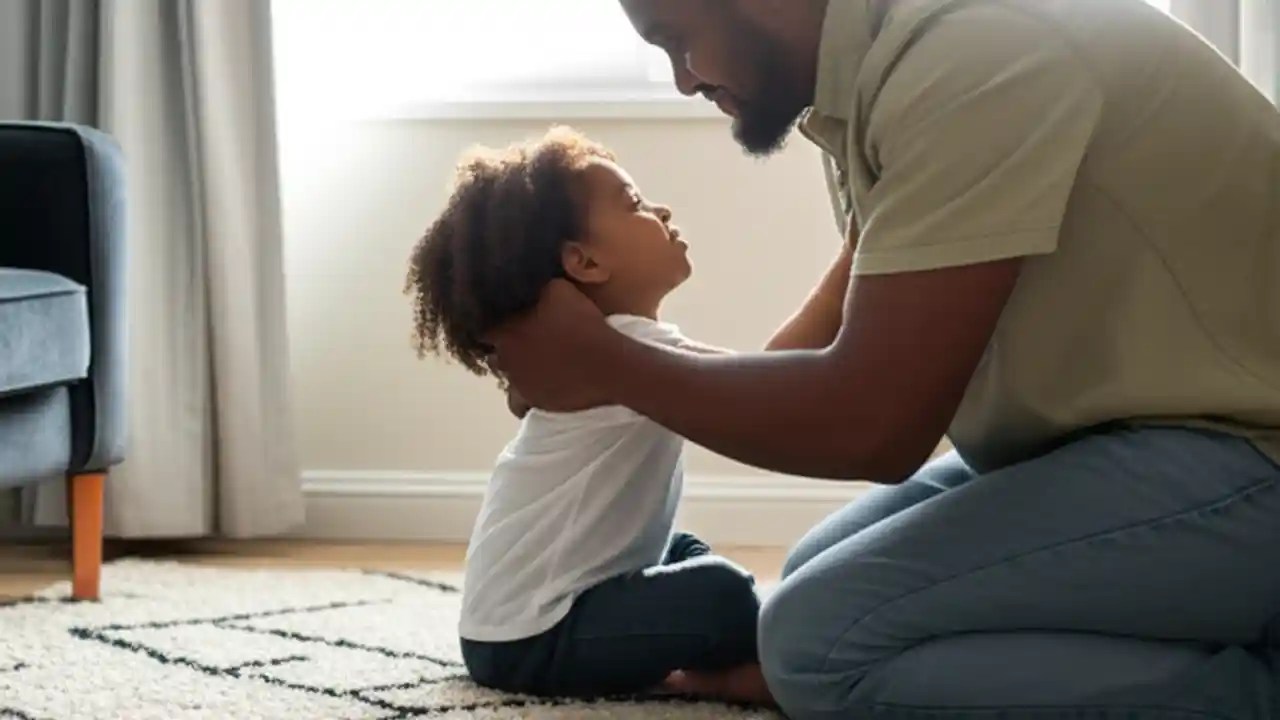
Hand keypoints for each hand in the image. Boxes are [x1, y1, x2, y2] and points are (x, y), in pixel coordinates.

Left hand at [487, 279, 617, 411]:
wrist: (608, 366)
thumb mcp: (560, 289)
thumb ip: (537, 289)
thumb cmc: (582, 325)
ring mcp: (520, 386)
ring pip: (508, 379)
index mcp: (506, 334)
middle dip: (508, 348)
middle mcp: (506, 362)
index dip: (497, 325)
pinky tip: (542, 385)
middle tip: (528, 341)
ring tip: (539, 364)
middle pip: (495, 355)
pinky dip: (528, 395)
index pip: (484, 331)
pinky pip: (521, 403)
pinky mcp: (536, 403)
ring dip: (519, 371)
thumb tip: (531, 289)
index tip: (510, 321)